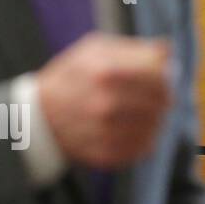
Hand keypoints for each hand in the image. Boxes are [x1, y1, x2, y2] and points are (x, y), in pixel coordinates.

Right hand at [36, 32, 171, 168]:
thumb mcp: (93, 50)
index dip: (165, 77)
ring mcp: (106, 133)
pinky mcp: (107, 155)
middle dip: (160, 98)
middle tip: (151, 97)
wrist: (37, 115)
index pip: (159, 77)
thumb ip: (132, 48)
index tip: (158, 78)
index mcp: (105, 72)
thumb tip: (167, 49)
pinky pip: (144, 148)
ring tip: (137, 113)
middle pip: (161, 103)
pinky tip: (129, 129)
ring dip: (153, 119)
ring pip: (156, 126)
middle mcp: (106, 104)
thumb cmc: (70, 76)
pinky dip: (143, 138)